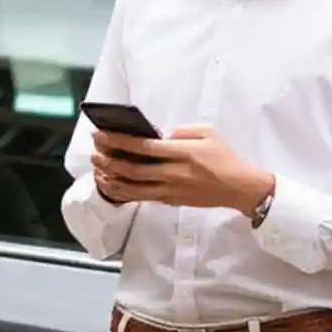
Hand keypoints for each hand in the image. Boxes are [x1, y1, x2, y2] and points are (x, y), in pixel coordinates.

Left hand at [90, 125, 273, 216]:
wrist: (237, 187)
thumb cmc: (224, 157)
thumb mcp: (208, 133)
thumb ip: (183, 131)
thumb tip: (162, 136)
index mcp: (182, 153)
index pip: (143, 147)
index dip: (119, 141)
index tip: (102, 135)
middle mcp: (173, 173)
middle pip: (132, 170)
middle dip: (109, 161)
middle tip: (95, 152)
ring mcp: (170, 190)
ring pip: (133, 188)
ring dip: (112, 179)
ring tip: (98, 170)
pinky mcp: (170, 200)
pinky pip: (141, 197)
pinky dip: (124, 191)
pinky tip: (113, 185)